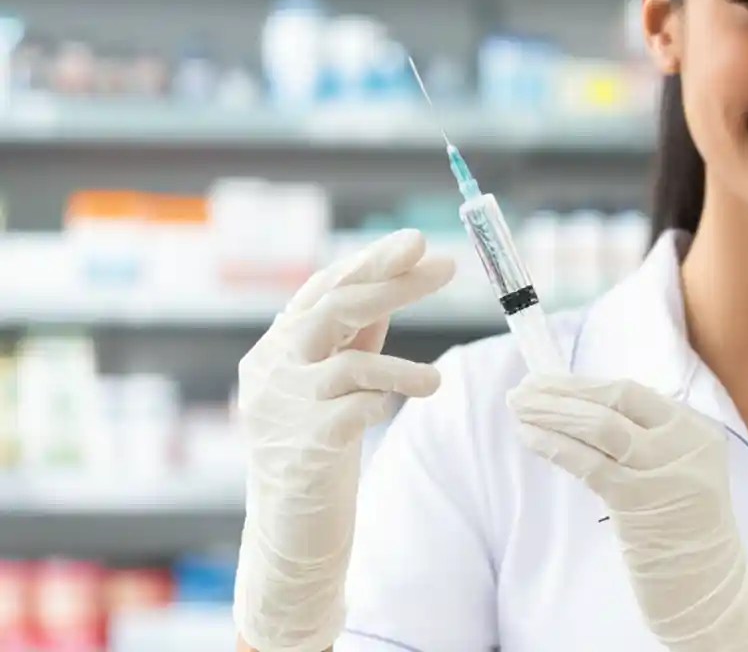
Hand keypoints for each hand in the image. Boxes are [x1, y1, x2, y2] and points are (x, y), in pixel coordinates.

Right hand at [233, 229, 454, 651]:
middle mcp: (271, 371)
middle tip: (446, 267)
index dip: (371, 263)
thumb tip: (395, 280)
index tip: (417, 243)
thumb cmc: (317, 450)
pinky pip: (355, 412)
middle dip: (392, 284)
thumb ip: (353, 337)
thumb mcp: (331, 384)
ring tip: (434, 382)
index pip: (325, 289)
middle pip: (333, 310)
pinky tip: (390, 414)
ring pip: (348, 365)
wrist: (287, 534)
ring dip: (400, 368)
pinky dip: (381, 405)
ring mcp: (284, 409)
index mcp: (278, 349)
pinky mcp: (304, 449)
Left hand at [508, 375, 747, 651]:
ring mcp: (664, 470)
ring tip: (518, 407)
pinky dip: (554, 445)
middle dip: (563, 391)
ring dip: (552, 412)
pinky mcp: (639, 500)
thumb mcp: (678, 471)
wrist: (708, 584)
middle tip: (523, 388)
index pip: (632, 392)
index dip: (583, 383)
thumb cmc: (683, 526)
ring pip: (600, 426)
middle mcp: (684, 443)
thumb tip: (578, 409)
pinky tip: (530, 437)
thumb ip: (646, 440)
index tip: (546, 380)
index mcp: (697, 430)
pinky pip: (588, 463)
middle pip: (615, 400)